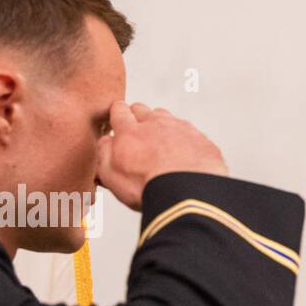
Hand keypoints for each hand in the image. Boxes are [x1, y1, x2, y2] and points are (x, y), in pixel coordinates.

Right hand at [95, 101, 228, 210]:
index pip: (119, 111)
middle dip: (139, 119)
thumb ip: (104, 153)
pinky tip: (185, 156)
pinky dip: (186, 141)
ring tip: (162, 147)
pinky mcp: (201, 140)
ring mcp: (180, 129)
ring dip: (162, 127)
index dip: (118, 116)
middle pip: (143, 110)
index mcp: (130, 131)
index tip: (119, 124)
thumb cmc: (149, 189)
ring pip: (167, 118)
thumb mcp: (111, 175)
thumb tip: (106, 141)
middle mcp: (155, 124)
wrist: (188, 195)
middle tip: (139, 138)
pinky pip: (191, 133)